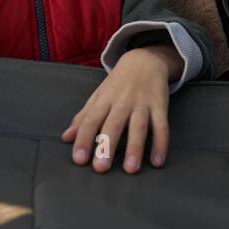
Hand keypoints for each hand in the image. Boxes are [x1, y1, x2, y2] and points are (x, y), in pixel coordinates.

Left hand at [61, 46, 177, 173]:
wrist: (145, 60)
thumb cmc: (118, 83)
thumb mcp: (98, 96)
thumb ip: (83, 118)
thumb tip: (66, 138)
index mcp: (104, 100)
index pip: (91, 121)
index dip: (84, 140)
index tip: (79, 159)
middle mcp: (122, 102)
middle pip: (113, 125)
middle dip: (107, 146)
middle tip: (101, 168)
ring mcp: (142, 103)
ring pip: (139, 126)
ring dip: (135, 147)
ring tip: (130, 169)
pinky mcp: (160, 106)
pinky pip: (162, 126)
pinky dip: (161, 144)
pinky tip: (157, 162)